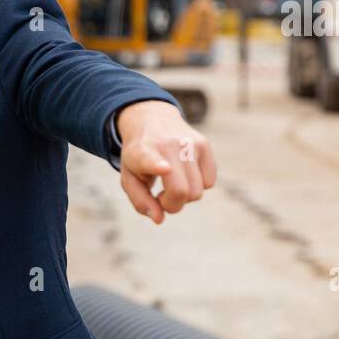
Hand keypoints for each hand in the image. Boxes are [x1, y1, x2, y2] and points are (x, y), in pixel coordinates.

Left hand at [116, 100, 216, 223]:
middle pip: (182, 193)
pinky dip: (198, 185)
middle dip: (172, 204)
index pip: (152, 161)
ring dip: (185, 196)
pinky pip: (210, 182)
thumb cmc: (139, 157)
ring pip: (198, 192)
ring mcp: (190, 143)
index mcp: (143, 153)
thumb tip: (160, 219)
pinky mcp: (205, 144)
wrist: (152, 119)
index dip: (158, 166)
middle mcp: (168, 146)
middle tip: (161, 195)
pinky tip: (185, 174)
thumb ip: (140, 201)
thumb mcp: (129, 178)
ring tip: (172, 183)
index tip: (165, 169)